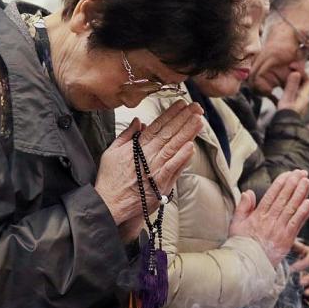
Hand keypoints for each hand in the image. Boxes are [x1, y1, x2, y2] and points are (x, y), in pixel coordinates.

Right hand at [95, 100, 202, 237]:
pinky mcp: (159, 183)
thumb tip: (138, 121)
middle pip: (169, 133)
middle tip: (197, 107)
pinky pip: (172, 168)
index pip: (158, 126)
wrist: (109, 203)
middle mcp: (148, 154)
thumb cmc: (110, 180)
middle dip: (184, 119)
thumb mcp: (112, 151)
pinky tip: (191, 146)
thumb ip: (127, 135)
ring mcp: (154, 168)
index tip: (182, 104)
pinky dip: (181, 157)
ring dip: (187, 133)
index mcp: (137, 146)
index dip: (171, 114)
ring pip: (173, 146)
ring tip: (199, 120)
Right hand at [229, 170, 308, 265]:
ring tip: (307, 182)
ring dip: (301, 194)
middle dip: (293, 184)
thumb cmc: (240, 245)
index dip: (281, 183)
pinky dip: (303, 213)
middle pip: (284, 199)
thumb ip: (242, 208)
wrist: (246, 266)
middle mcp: (270, 221)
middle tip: (301, 172)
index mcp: (258, 216)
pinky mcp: (287, 240)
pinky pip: (297, 224)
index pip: (271, 195)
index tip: (288, 174)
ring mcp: (279, 230)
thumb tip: (249, 192)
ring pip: (292, 209)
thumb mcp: (236, 224)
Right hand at [277, 69, 308, 116]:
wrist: (283, 132)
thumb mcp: (287, 100)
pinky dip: (286, 89)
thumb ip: (291, 86)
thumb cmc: (285, 117)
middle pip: (303, 83)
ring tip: (281, 77)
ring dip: (290, 82)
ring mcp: (297, 104)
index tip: (293, 67)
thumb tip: (296, 72)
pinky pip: (290, 94)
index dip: (303, 72)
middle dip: (296, 76)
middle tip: (287, 70)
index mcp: (304, 97)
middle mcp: (303, 100)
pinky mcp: (291, 108)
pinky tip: (277, 89)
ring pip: (296, 89)